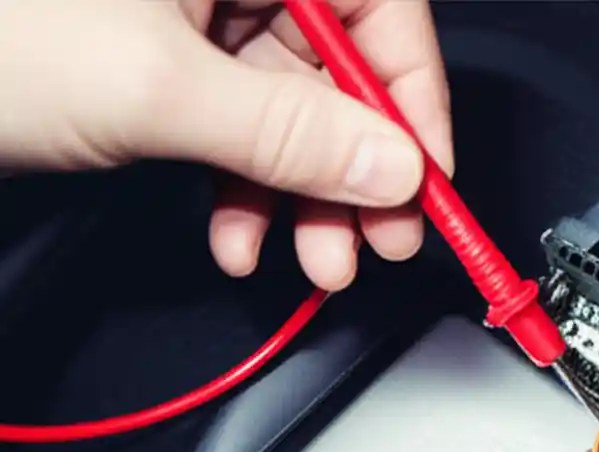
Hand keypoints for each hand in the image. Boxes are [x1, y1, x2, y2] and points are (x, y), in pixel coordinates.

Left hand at [0, 0, 450, 290]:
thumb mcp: (153, 88)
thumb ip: (290, 132)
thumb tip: (392, 164)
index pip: (378, 6)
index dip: (412, 95)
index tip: (424, 178)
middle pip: (336, 68)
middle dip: (354, 167)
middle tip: (374, 237)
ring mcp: (187, 15)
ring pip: (286, 109)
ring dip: (302, 195)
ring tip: (312, 258)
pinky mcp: (156, 65)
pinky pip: (232, 129)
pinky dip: (243, 190)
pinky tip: (239, 236)